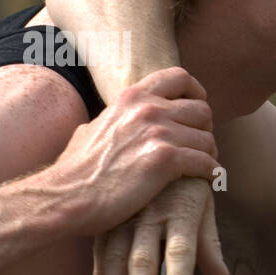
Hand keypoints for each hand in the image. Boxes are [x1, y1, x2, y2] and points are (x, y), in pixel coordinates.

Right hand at [51, 67, 219, 237]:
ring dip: (208, 155)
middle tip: (199, 148)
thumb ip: (114, 118)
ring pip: (208, 139)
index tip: (197, 113)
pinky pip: (206, 163)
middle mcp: (148, 109)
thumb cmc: (76, 171)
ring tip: (201, 168)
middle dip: (205, 130)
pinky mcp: (165, 160)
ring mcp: (158, 133)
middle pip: (202, 110)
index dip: (196, 93)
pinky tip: (206, 181)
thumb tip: (114, 118)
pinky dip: (211, 174)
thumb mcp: (92, 128)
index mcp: (131, 97)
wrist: (64, 197)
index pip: (180, 77)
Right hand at [93, 176, 230, 274]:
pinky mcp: (108, 216)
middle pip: (144, 259)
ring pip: (117, 256)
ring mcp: (126, 215)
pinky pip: (100, 248)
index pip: (181, 251)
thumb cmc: (187, 183)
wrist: (158, 143)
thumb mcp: (203, 207)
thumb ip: (210, 244)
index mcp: (181, 212)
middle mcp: (151, 214)